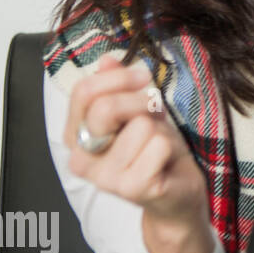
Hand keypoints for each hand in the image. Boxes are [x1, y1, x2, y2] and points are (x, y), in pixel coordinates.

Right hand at [63, 52, 208, 228]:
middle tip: (154, 112)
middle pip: (106, 109)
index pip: (83, 92)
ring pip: (141, 126)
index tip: (142, 76)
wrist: (176, 192)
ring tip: (157, 145)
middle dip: (141, 101)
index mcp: (76, 134)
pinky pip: (158, 145)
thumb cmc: (155, 150)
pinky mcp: (130, 188)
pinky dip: (169, 147)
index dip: (117, 77)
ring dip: (159, 130)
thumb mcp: (138, 111)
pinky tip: (164, 161)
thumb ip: (119, 87)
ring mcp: (103, 177)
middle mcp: (81, 157)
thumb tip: (107, 60)